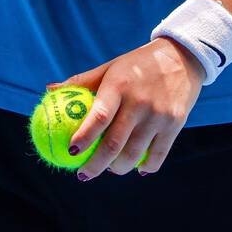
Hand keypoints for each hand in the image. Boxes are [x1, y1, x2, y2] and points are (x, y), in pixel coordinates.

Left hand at [47, 38, 205, 178]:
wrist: (182, 57)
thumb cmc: (138, 65)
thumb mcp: (110, 67)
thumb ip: (82, 81)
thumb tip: (49, 90)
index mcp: (120, 85)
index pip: (98, 117)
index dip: (83, 138)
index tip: (70, 152)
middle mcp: (140, 101)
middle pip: (114, 144)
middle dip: (95, 166)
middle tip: (83, 174)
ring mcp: (159, 115)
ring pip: (134, 155)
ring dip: (117, 168)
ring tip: (109, 168)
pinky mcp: (176, 124)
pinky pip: (158, 156)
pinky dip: (145, 167)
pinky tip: (136, 169)